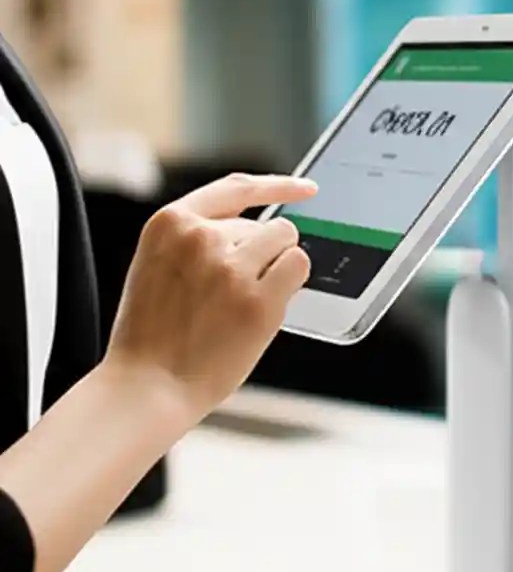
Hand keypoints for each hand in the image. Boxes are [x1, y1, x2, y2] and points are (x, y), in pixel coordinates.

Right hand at [102, 173, 317, 419]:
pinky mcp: (258, 299)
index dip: (277, 186)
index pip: (236, 189)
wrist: (149, 385)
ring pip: (287, 242)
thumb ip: (198, 242)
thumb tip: (254, 233)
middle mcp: (201, 237)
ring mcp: (230, 267)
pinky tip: (265, 306)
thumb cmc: (154, 336)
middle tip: (234, 295)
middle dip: (263, 257)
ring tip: (246, 302)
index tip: (305, 189)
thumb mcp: (158, 267)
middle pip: (267, 225)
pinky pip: (298, 268)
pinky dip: (291, 284)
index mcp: (170, 223)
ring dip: (279, 268)